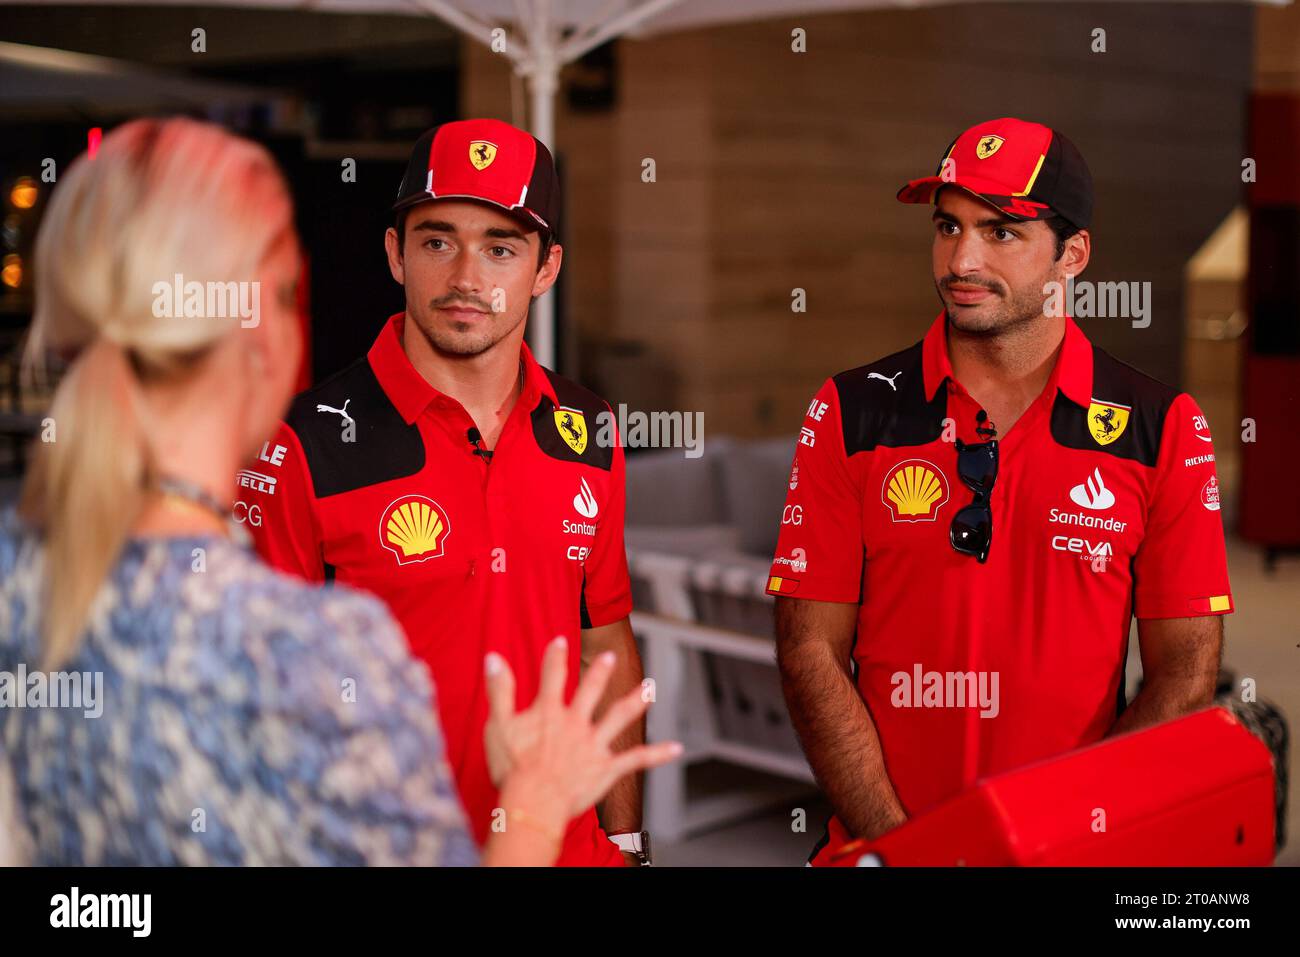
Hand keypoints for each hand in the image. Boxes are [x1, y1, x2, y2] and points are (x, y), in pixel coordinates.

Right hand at [484, 636, 680, 827]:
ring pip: (620, 717)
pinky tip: (677, 748)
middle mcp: (576, 722)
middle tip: (611, 657)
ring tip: (650, 688)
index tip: (560, 641)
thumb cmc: (512, 767)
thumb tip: (493, 658)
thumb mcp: (498, 724)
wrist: (534, 801)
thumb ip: (499, 690)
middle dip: (600, 672)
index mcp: (549, 711)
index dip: (555, 657)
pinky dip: (658, 754)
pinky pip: (637, 759)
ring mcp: (594, 745)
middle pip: (591, 690)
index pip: (552, 676)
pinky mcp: (607, 768)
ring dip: (636, 701)